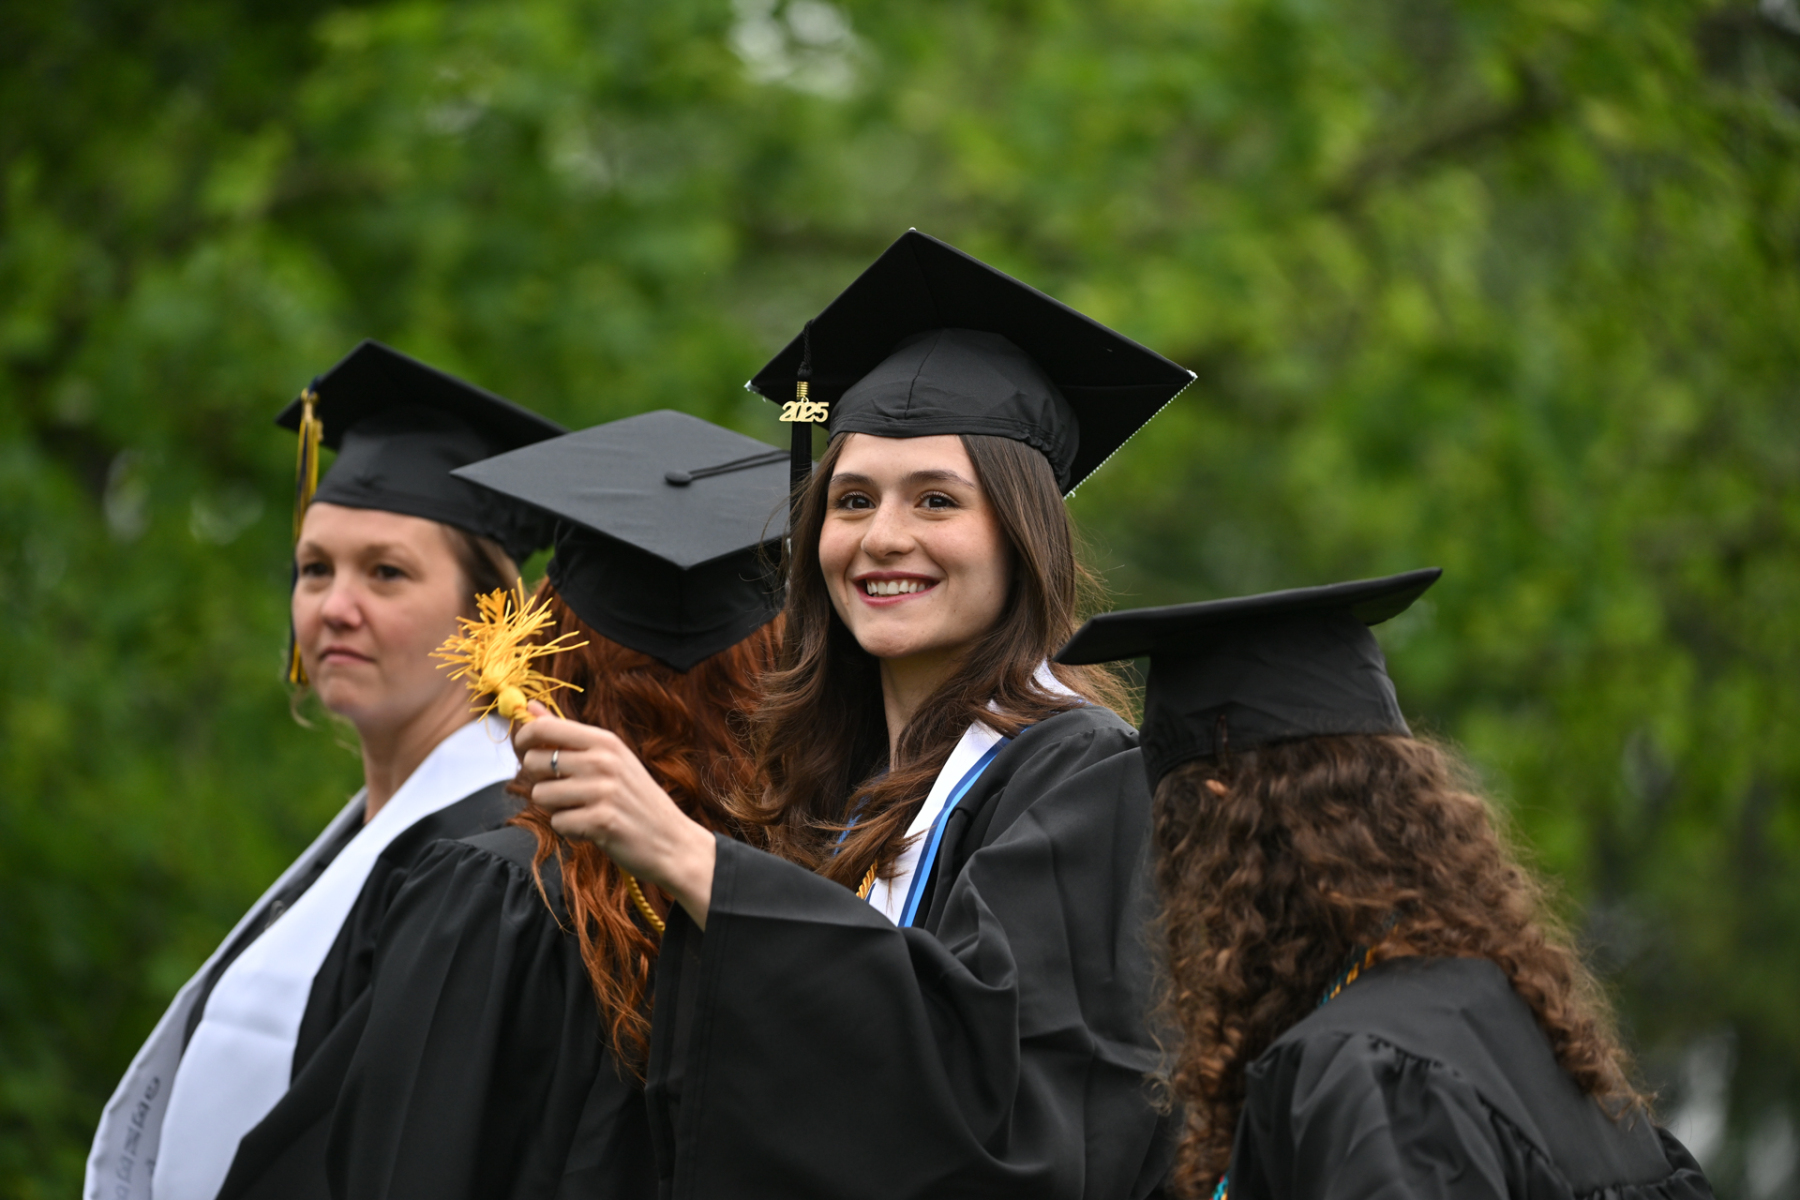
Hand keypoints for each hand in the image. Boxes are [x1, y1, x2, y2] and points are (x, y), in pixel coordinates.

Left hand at [513, 702, 715, 927]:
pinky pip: (558, 823)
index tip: (524, 752)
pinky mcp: (601, 821)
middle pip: (534, 762)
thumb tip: (530, 707)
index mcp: (605, 740)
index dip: (523, 739)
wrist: (671, 840)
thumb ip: (566, 734)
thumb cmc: (635, 798)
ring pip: (540, 796)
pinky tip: (592, 828)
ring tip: (582, 810)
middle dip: (539, 780)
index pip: (543, 728)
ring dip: (555, 808)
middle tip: (564, 790)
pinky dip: (570, 830)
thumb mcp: (609, 758)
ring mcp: (603, 791)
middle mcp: (603, 761)